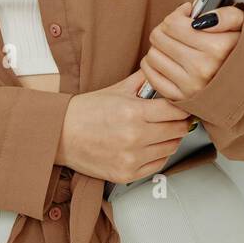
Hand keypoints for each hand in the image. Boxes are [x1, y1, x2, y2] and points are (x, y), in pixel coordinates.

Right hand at [54, 70, 194, 183]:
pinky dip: (159, 155)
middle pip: (178, 130)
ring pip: (171, 148)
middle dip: (180, 123)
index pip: (176, 111)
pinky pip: (158, 165)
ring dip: (171, 139)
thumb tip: (162, 68)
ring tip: (162, 131)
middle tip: (176, 118)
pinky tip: (151, 146)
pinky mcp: (126, 174)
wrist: (60, 135)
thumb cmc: (86, 111)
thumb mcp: (117, 89)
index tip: (183, 106)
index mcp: (134, 112)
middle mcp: (135, 137)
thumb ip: (143, 79)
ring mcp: (131, 158)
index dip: (183, 107)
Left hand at [139, 1, 243, 101]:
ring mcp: (190, 86)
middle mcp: (202, 68)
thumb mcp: (243, 26)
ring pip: (152, 55)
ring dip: (159, 47)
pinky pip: (151, 75)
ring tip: (174, 47)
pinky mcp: (180, 98)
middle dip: (165, 29)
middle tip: (177, 32)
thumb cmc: (242, 53)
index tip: (186, 18)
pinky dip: (153, 65)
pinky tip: (167, 61)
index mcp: (217, 48)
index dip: (177, 16)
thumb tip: (199, 19)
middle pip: (159, 37)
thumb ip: (226, 15)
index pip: (173, 24)